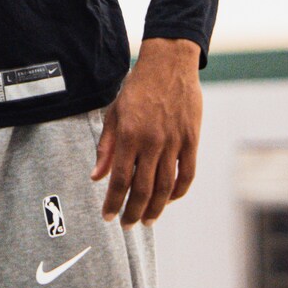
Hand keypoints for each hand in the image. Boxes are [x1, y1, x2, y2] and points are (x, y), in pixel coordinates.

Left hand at [92, 37, 202, 224]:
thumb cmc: (138, 86)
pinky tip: (170, 199)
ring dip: (155, 208)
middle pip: (143, 189)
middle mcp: (151, 141)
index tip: (108, 216)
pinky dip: (178, 192)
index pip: (120, 178)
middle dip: (133, 211)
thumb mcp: (114, 111)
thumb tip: (96, 176)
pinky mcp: (191, 140)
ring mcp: (174, 142)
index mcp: (129, 133)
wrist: (169, 63)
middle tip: (127, 224)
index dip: (113, 201)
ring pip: (166, 187)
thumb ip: (106, 145)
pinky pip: (186, 175)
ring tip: (147, 220)